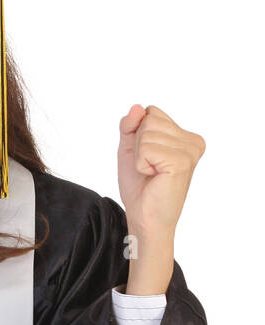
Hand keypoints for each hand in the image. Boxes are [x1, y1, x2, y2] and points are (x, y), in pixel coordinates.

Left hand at [117, 104, 204, 294]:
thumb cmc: (140, 186)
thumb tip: (137, 108)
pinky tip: (154, 177)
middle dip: (138, 144)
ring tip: (152, 173)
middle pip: (149, 120)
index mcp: (186, 136)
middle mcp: (193, 142)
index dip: (138, 134)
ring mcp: (190, 151)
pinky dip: (141, 163)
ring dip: (139, 156)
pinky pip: (146, 148)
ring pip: (146, 133)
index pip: (151, 112)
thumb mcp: (130, 148)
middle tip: (148, 168)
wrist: (144, 217)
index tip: (147, 157)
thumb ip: (131, 125)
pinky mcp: (182, 161)